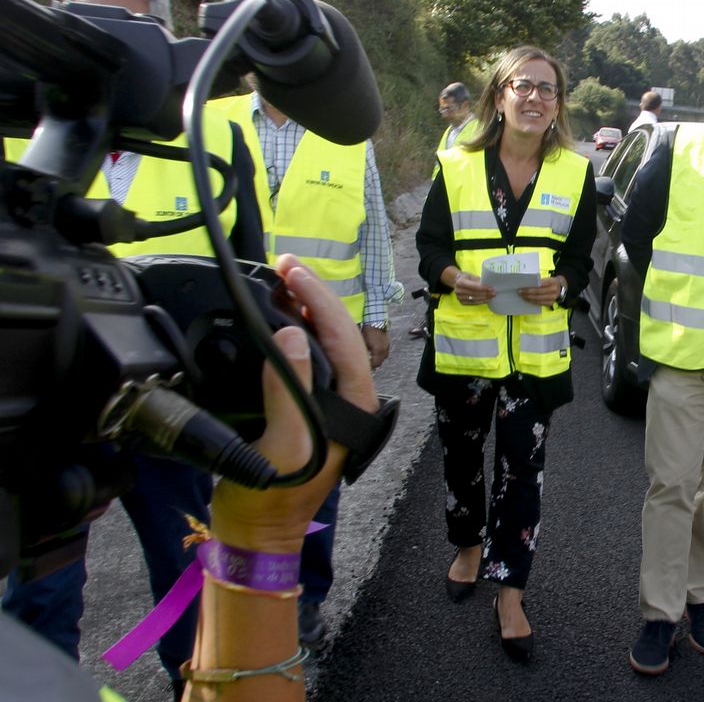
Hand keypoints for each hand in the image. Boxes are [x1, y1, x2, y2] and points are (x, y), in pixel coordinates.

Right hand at [209, 254, 377, 552]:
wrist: (254, 533)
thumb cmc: (272, 500)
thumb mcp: (283, 447)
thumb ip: (289, 392)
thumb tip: (293, 334)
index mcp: (354, 406)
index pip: (344, 338)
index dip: (319, 300)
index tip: (291, 272)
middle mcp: (347, 399)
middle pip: (338, 333)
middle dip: (313, 295)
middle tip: (283, 265)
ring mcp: (327, 401)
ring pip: (322, 342)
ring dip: (303, 308)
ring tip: (279, 280)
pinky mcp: (304, 404)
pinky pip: (303, 357)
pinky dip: (290, 330)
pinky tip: (274, 314)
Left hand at [361, 325, 389, 368]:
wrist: (376, 321)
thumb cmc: (368, 332)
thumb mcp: (364, 343)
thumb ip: (365, 352)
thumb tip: (363, 359)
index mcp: (378, 351)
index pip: (375, 364)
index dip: (369, 366)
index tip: (364, 366)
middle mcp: (384, 351)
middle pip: (380, 362)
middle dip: (374, 364)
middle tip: (367, 363)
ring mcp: (387, 347)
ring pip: (383, 357)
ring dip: (378, 359)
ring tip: (371, 358)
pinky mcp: (388, 343)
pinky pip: (385, 352)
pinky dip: (380, 354)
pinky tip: (375, 351)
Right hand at [449, 267, 495, 305]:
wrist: (457, 282)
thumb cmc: (466, 278)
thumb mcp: (471, 276)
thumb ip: (478, 281)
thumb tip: (489, 286)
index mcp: (460, 282)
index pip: (473, 286)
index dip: (483, 288)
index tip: (491, 288)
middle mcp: (458, 291)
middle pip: (475, 294)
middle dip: (485, 294)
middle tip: (494, 293)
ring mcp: (459, 298)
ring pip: (474, 299)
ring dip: (484, 299)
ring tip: (492, 297)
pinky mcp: (462, 302)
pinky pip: (473, 303)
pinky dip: (481, 302)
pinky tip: (487, 300)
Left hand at [518, 275, 565, 306]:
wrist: (561, 287)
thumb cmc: (551, 281)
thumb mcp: (548, 278)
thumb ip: (540, 281)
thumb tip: (526, 284)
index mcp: (552, 282)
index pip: (540, 284)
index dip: (531, 287)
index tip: (522, 287)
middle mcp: (553, 290)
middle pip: (538, 292)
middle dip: (527, 293)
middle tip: (519, 292)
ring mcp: (553, 298)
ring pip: (538, 299)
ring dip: (528, 298)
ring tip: (522, 296)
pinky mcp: (551, 303)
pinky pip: (540, 303)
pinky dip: (532, 301)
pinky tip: (527, 300)